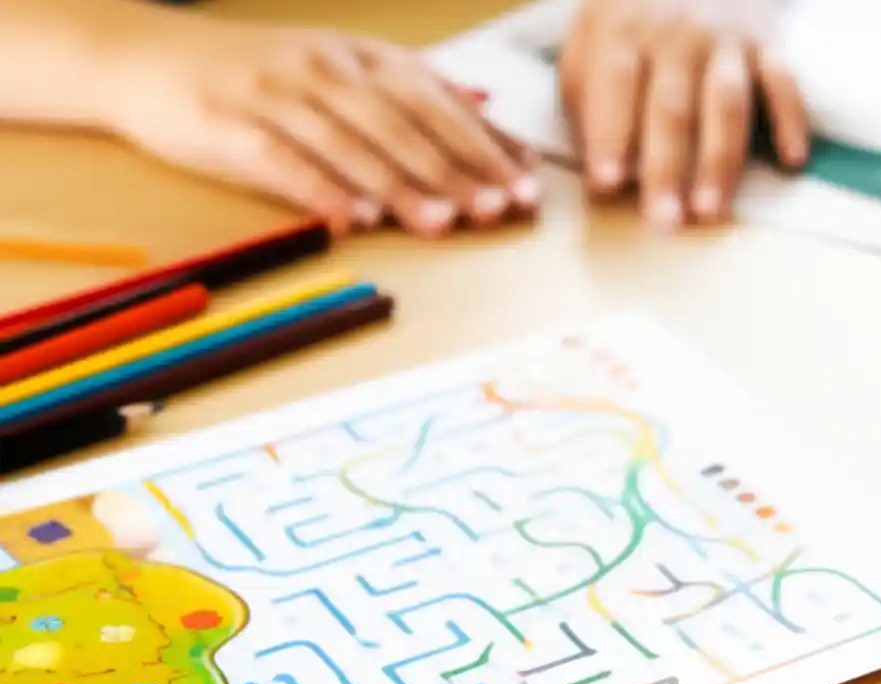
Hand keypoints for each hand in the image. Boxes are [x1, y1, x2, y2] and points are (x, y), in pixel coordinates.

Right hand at [99, 12, 538, 236]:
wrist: (147, 57)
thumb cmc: (260, 72)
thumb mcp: (343, 69)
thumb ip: (412, 94)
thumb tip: (491, 119)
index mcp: (361, 56)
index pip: (437, 102)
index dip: (484, 145)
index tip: (525, 185)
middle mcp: (324, 67)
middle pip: (404, 122)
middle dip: (457, 168)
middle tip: (498, 208)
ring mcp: (275, 93)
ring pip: (351, 142)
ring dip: (401, 185)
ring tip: (442, 222)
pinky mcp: (227, 125)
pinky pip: (282, 161)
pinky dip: (321, 190)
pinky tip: (354, 221)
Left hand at [559, 0, 808, 227]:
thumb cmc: (629, 12)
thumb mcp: (587, 35)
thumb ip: (583, 96)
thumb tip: (600, 167)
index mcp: (624, 30)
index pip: (616, 85)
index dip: (611, 136)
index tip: (607, 184)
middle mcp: (677, 34)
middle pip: (673, 107)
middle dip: (667, 168)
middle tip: (663, 221)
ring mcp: (726, 40)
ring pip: (727, 105)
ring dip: (720, 161)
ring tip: (711, 211)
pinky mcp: (767, 44)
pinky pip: (783, 82)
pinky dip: (791, 121)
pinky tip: (791, 161)